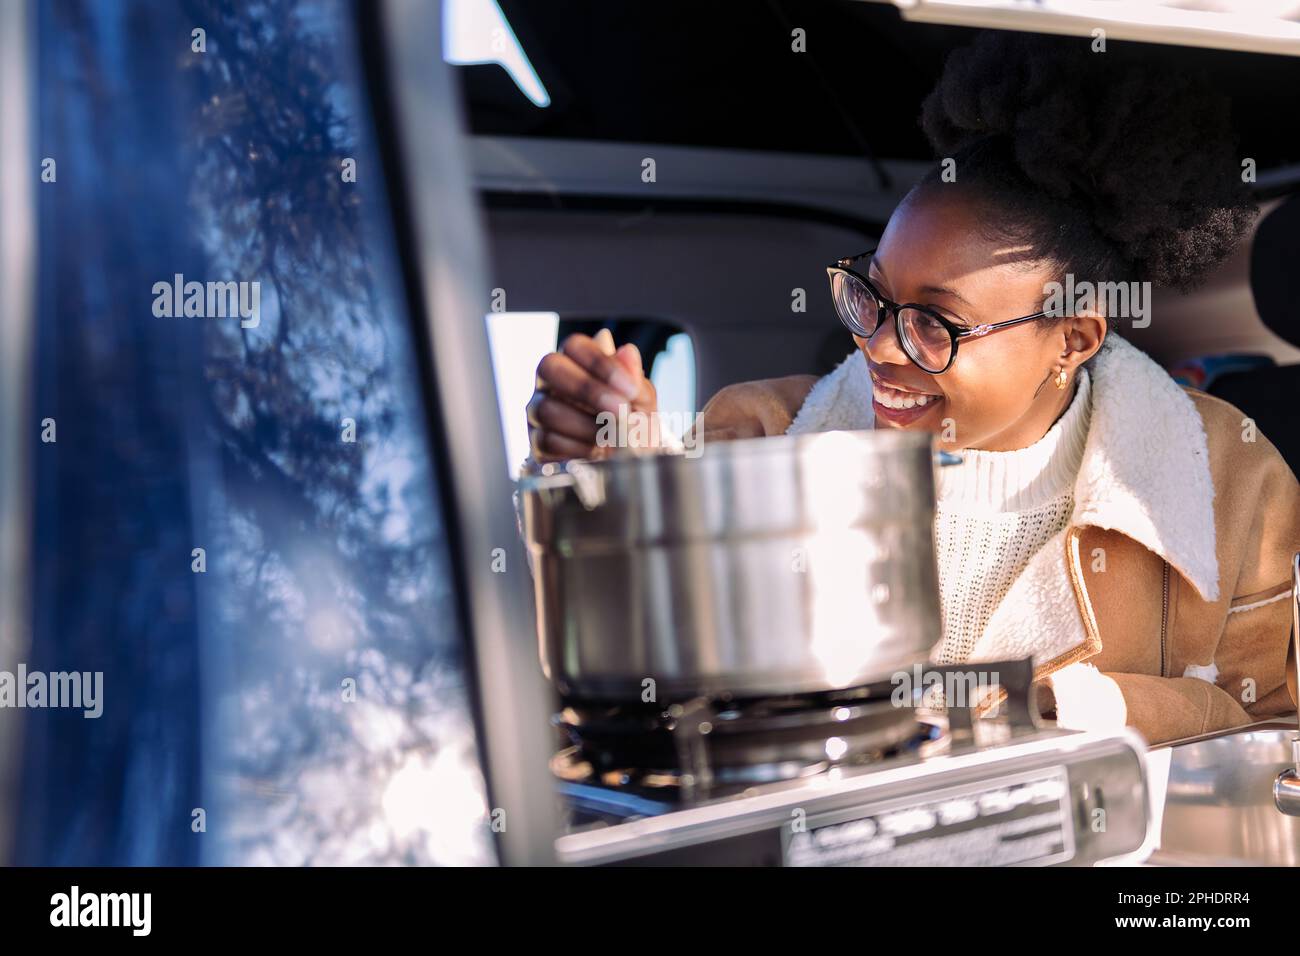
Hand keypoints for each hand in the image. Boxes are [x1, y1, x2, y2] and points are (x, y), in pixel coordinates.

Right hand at [526, 330, 657, 462]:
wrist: (629, 465)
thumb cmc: (631, 424)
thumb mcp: (641, 401)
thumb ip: (634, 377)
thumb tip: (626, 352)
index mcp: (576, 362)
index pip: (575, 345)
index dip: (600, 363)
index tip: (630, 388)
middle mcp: (551, 383)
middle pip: (549, 367)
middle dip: (587, 389)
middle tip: (619, 410)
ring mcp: (539, 412)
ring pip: (546, 408)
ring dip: (586, 424)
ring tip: (613, 436)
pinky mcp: (536, 443)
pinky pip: (546, 441)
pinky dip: (578, 448)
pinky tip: (598, 453)